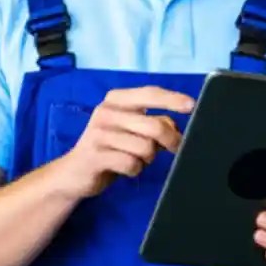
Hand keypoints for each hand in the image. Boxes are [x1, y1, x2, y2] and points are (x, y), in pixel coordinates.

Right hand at [53, 86, 194, 199]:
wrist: (73, 172)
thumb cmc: (109, 148)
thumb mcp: (131, 130)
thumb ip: (154, 124)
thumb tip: (176, 127)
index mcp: (115, 100)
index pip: (150, 93)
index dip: (173, 99)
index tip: (192, 106)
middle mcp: (106, 112)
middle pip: (154, 125)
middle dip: (170, 141)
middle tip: (174, 149)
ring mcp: (99, 133)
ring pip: (145, 148)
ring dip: (147, 159)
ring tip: (135, 158)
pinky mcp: (95, 155)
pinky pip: (131, 164)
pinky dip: (134, 170)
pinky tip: (124, 168)